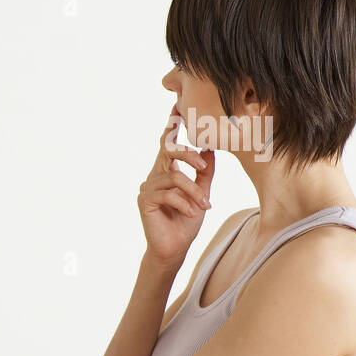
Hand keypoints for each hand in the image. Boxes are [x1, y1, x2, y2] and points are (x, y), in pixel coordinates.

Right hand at [140, 109, 214, 266]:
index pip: (168, 144)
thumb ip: (204, 172)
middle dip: (188, 154)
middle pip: (169, 151)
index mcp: (166, 171)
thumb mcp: (201, 192)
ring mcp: (147, 188)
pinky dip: (184, 202)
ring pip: (174, 177)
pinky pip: (168, 193)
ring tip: (204, 205)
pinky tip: (193, 212)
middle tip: (203, 164)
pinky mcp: (145, 201)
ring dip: (193, 191)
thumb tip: (209, 149)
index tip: (177, 107)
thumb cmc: (186, 222)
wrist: (174, 248)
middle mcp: (154, 176)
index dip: (171, 126)